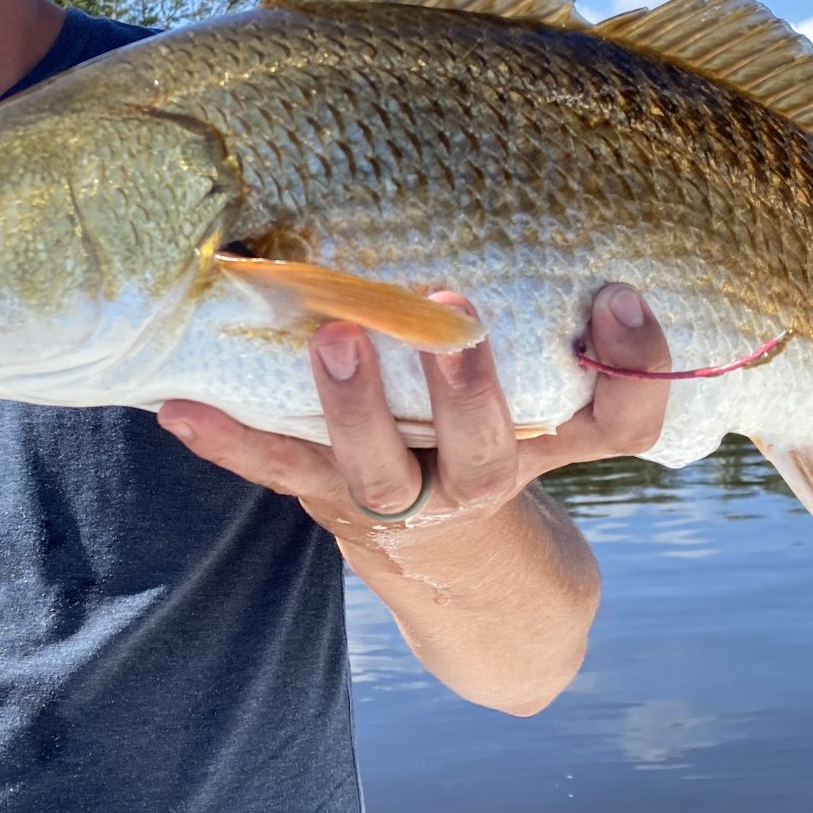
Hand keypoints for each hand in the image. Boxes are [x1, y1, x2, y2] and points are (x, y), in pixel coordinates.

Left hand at [157, 283, 672, 542]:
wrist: (462, 575)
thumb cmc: (503, 444)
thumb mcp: (560, 404)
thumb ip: (579, 338)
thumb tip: (600, 238)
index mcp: (547, 446)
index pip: (620, 421)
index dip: (633, 367)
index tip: (620, 296)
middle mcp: (480, 481)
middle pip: (488, 450)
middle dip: (468, 387)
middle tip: (453, 316)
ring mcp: (399, 497)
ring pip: (381, 468)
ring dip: (354, 407)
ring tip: (331, 339)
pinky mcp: (326, 496)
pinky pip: (276, 468)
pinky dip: (227, 437)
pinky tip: (179, 405)